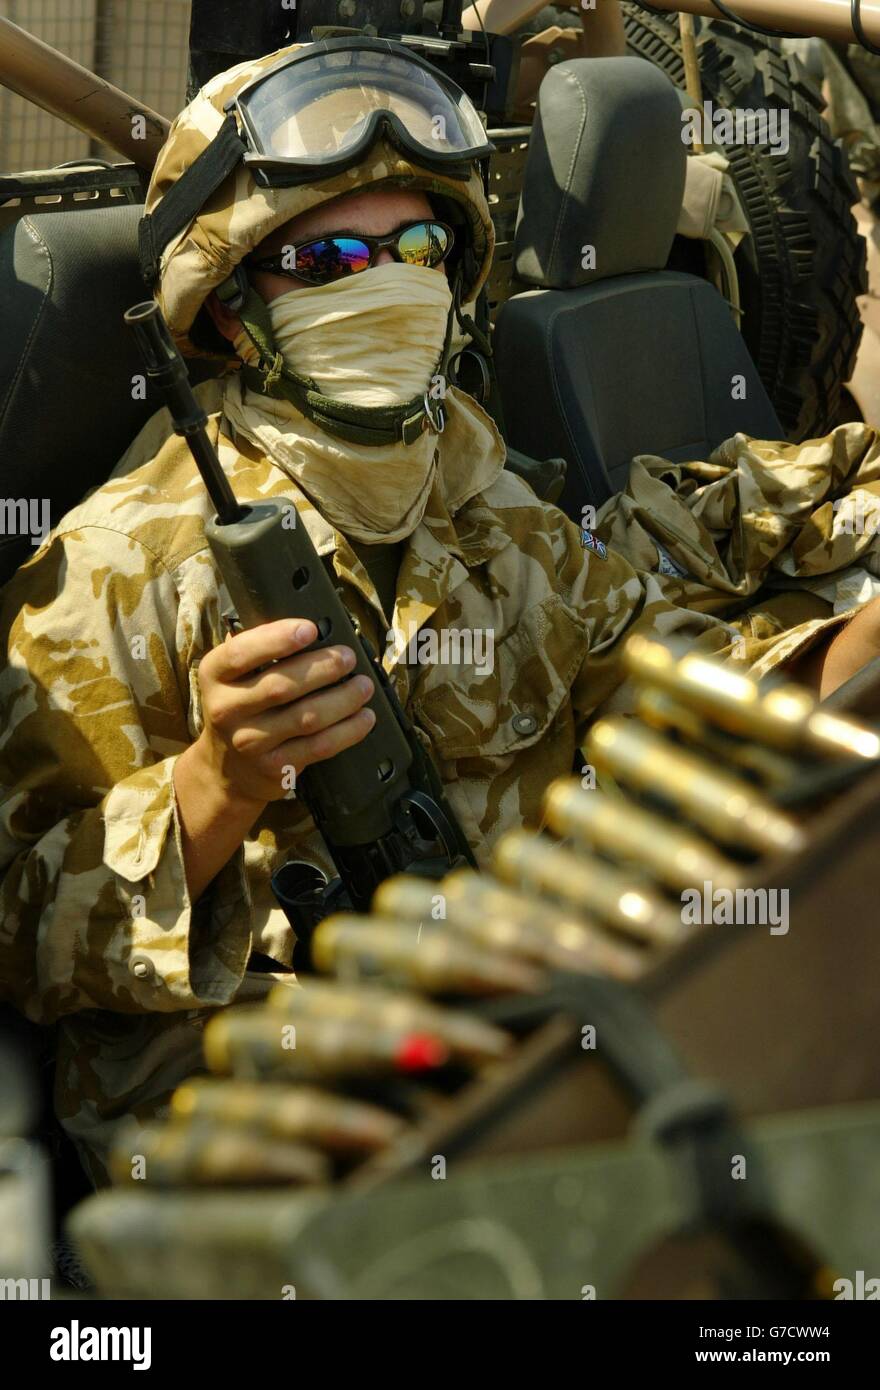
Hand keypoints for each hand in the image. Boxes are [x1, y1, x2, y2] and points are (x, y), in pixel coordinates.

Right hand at [184, 617, 375, 806]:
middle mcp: (226, 709)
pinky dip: (348, 730)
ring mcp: (250, 742)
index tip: (310, 629)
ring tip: (364, 686)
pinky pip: (319, 746)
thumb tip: (311, 628)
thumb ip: (260, 650)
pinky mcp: (275, 767)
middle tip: (348, 658)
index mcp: (215, 675)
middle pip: (281, 686)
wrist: (227, 769)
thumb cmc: (241, 707)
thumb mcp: (234, 676)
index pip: (241, 653)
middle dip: (323, 668)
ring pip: (306, 717)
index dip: (277, 638)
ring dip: (343, 699)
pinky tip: (364, 717)